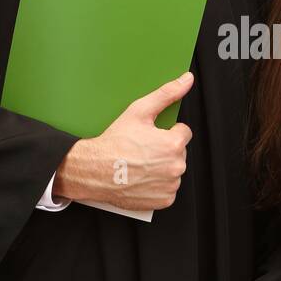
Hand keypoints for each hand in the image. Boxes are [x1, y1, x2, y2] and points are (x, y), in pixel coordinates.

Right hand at [52, 73, 193, 209]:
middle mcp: (176, 166)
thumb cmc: (114, 143)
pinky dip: (158, 186)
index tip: (150, 136)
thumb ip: (166, 94)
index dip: (166, 132)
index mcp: (174, 144)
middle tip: (142, 151)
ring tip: (140, 165)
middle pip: (179, 153)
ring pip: (174, 171)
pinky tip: (142, 178)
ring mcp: (170, 185)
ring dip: (162, 168)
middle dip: (164, 150)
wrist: (94, 171)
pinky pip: (168, 190)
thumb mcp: (139, 111)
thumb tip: (186, 80)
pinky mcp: (164, 200)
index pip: (183, 133)